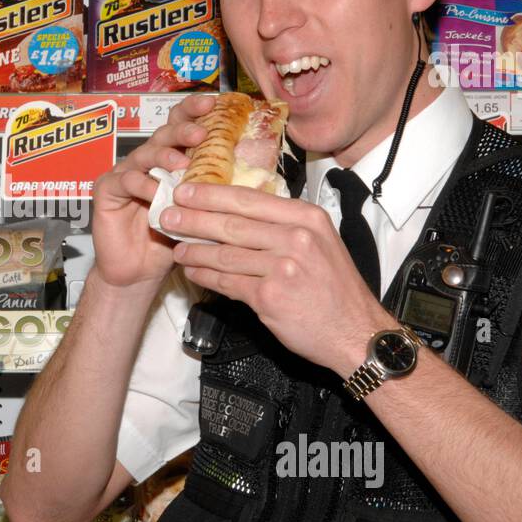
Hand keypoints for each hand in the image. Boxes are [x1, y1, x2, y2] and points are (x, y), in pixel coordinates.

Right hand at [90, 94, 216, 290]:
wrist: (140, 272)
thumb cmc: (172, 240)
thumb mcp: (200, 211)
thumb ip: (214, 189)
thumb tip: (255, 172)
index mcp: (171, 159)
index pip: (182, 125)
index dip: (194, 111)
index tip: (214, 103)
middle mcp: (148, 160)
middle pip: (164, 133)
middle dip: (183, 129)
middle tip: (201, 133)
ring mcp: (126, 172)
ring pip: (145, 154)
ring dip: (164, 157)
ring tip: (181, 165)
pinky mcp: (107, 189)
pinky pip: (125, 180)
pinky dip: (141, 185)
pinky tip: (155, 193)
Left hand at [161, 181, 396, 375]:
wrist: (355, 331)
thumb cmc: (334, 288)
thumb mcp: (320, 242)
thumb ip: (284, 226)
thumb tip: (238, 214)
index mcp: (306, 217)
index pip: (248, 199)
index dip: (212, 194)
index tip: (186, 190)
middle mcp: (296, 238)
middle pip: (231, 224)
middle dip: (192, 219)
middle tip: (166, 214)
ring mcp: (283, 268)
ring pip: (225, 254)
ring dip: (194, 250)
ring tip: (175, 245)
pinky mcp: (270, 297)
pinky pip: (227, 282)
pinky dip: (206, 276)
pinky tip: (192, 270)